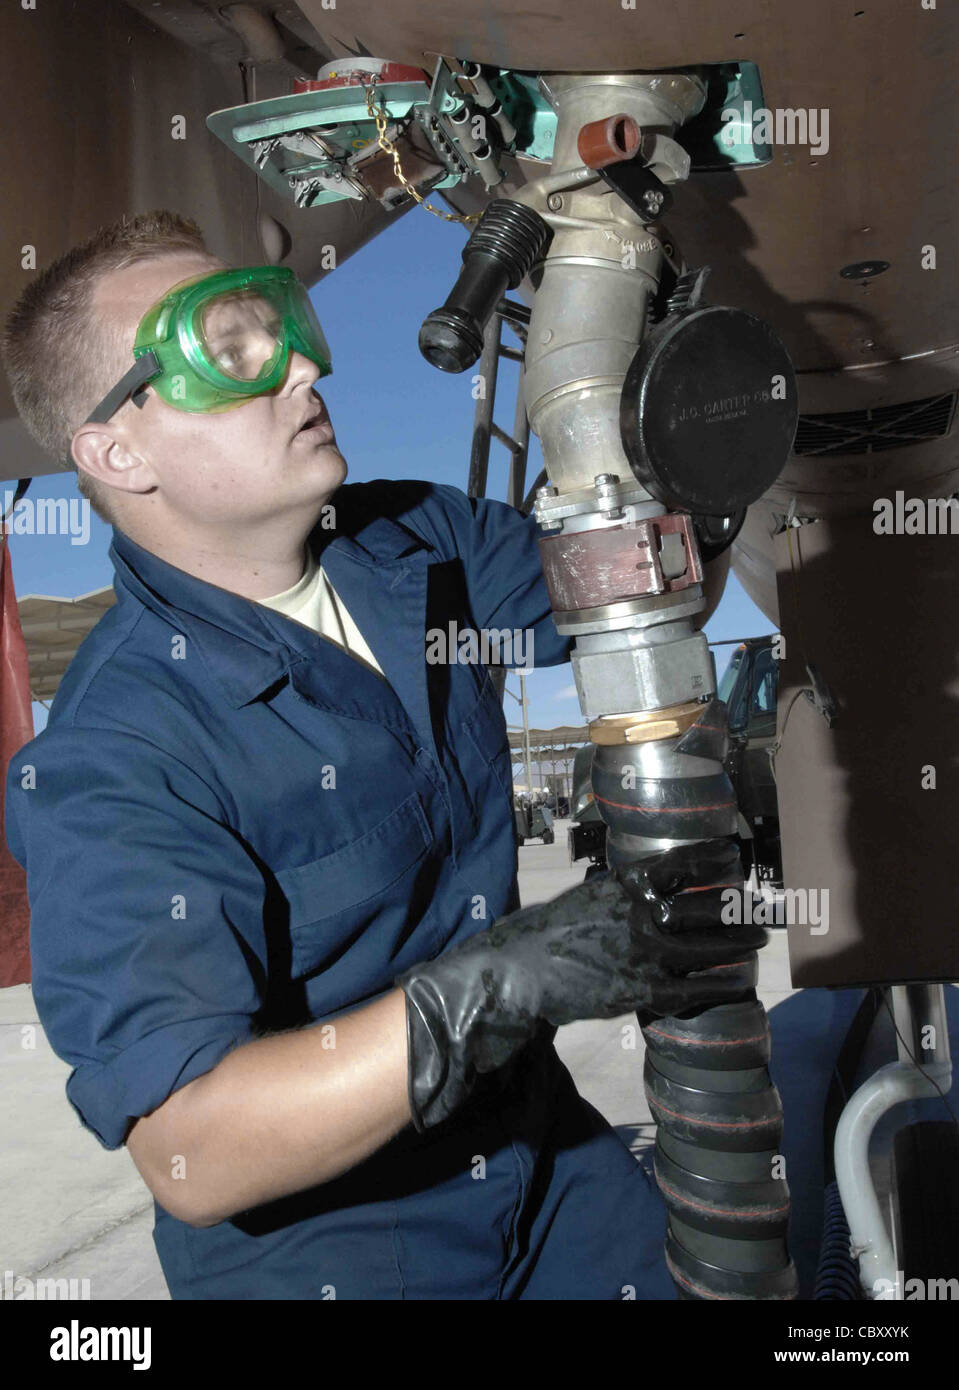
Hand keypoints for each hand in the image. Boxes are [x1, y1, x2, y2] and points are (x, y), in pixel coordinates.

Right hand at [396, 842, 764, 1129]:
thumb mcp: (587, 898)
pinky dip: (721, 983)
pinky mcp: (643, 989)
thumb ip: (621, 894)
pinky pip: (694, 986)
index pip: (681, 862)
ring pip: (709, 946)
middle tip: (765, 909)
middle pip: (707, 906)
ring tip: (758, 940)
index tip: (733, 855)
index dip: (712, 858)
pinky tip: (738, 982)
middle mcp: (641, 912)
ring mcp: (645, 952)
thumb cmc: (550, 932)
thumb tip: (648, 890)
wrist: (521, 971)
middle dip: (741, 909)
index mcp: (625, 884)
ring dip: (739, 943)